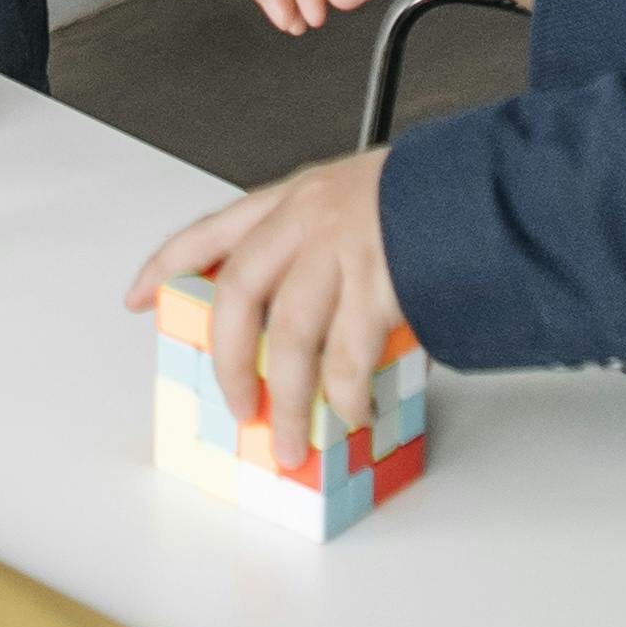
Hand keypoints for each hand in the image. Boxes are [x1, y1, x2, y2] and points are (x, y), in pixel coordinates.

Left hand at [126, 146, 405, 457]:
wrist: (489, 184)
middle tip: (236, 407)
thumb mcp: (358, 199)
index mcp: (296, 197)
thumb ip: (320, 246)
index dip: (166, 264)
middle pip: (238, 293)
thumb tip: (299, 321)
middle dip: (229, 361)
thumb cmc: (427, 197)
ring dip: (288, 402)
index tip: (136, 296)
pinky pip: (346, 358)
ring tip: (290, 442)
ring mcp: (342, 249)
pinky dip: (343, 397)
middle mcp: (309, 218)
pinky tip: (350, 414)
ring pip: (289, 337)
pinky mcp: (380, 283)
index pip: (211, 228)